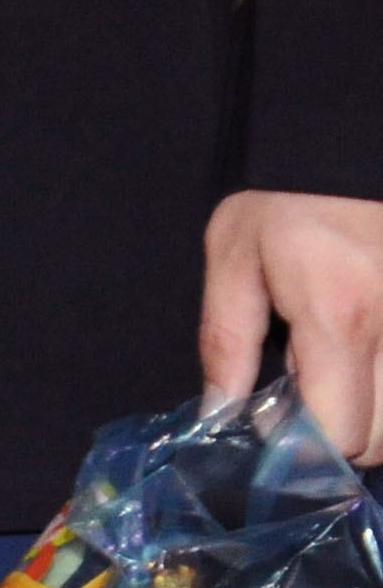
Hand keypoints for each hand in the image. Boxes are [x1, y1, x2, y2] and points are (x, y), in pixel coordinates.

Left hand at [203, 191, 382, 461]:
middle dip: (342, 436)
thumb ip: (226, 339)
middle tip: (312, 393)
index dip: (304, 449)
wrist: (362, 137)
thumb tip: (220, 412)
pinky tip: (369, 356)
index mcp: (343, 315)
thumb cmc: (296, 194)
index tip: (279, 424)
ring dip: (374, 411)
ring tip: (343, 367)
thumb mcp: (236, 254)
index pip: (341, 435)